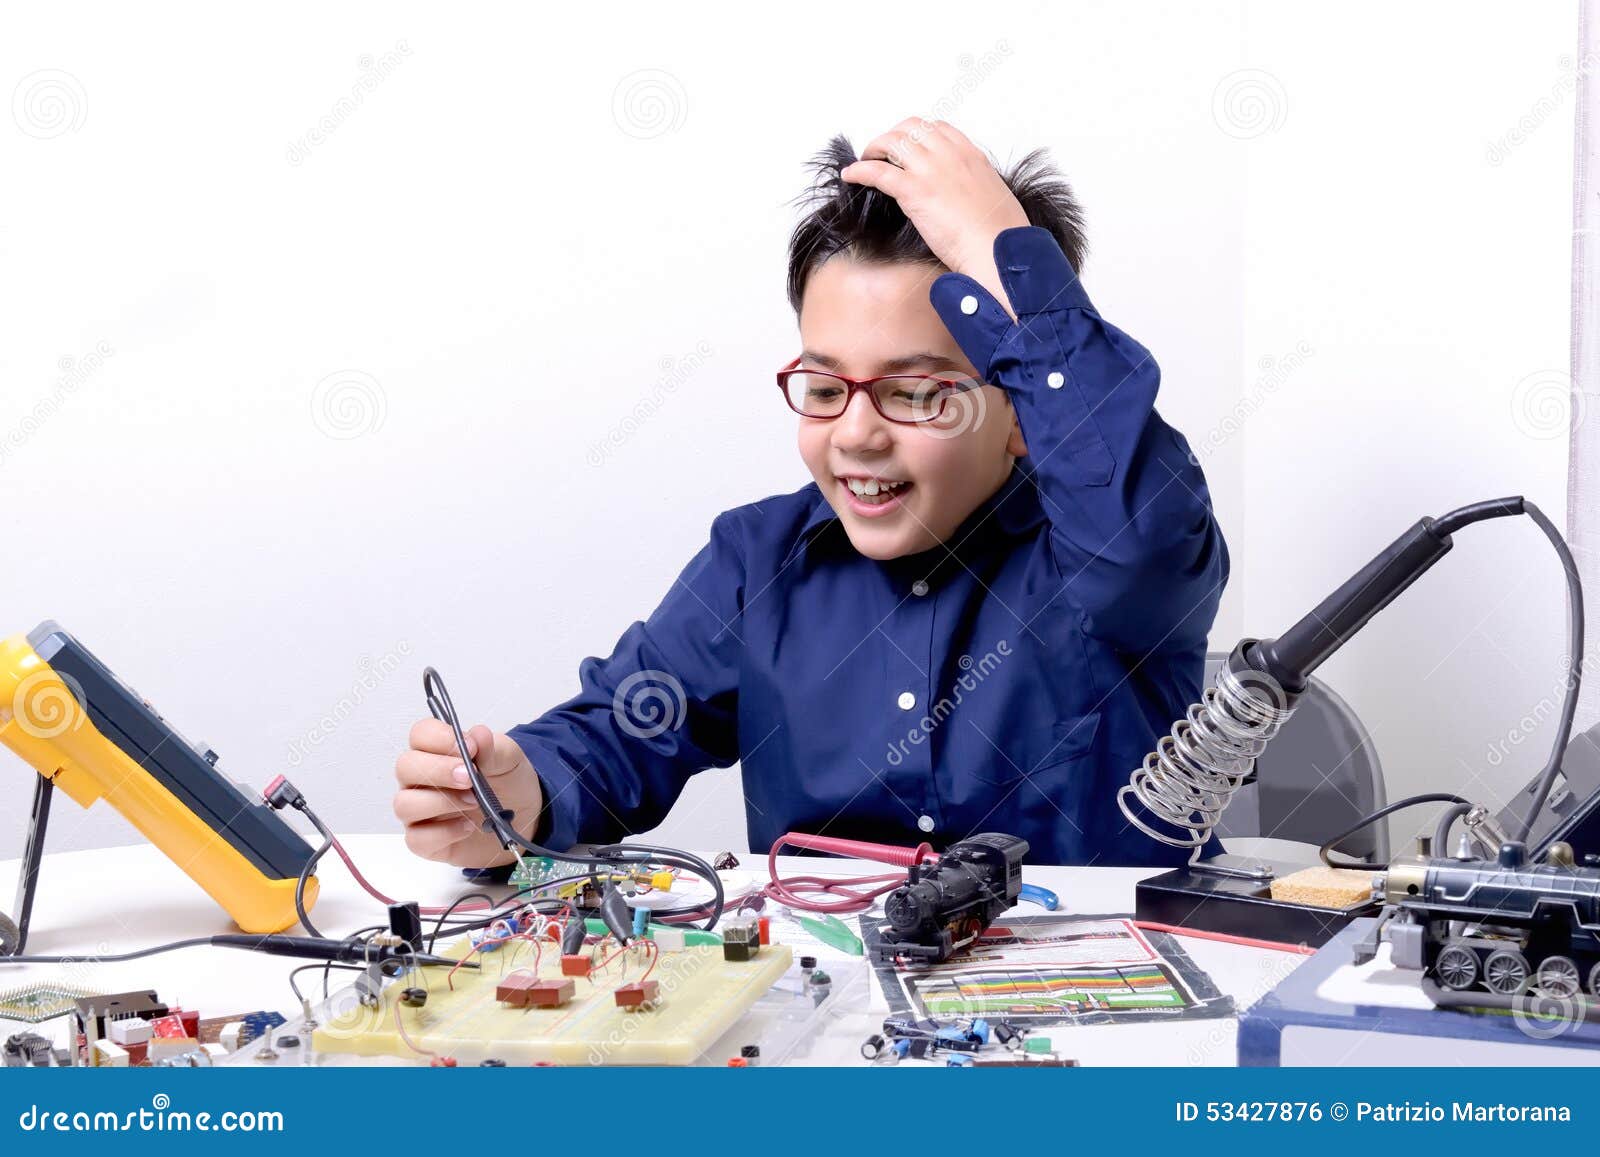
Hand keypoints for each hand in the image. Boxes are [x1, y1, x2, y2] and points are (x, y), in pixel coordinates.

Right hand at [393, 719, 542, 867]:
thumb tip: (479, 734)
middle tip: (470, 777)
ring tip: (473, 802)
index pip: (420, 734)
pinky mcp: (425, 840)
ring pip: (404, 804)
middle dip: (438, 770)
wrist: (523, 816)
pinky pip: (416, 839)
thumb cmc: (507, 781)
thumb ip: (493, 747)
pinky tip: (467, 827)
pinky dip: (443, 833)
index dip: (440, 738)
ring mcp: (420, 811)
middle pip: (405, 767)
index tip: (471, 747)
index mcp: (437, 751)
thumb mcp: (509, 759)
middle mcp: (420, 779)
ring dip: (440, 803)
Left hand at [842, 118, 1029, 318]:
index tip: (907, 149)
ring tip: (865, 162)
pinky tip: (850, 175)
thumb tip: (963, 196)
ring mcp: (931, 170)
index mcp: (970, 155)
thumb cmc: (1000, 235)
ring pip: (891, 142)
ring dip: (873, 149)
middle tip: (882, 155)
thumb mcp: (993, 197)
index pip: (937, 129)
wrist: (997, 250)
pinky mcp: (914, 191)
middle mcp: (949, 155)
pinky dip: (859, 169)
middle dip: (892, 137)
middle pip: (910, 128)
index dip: (917, 135)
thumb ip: (974, 187)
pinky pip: (877, 171)